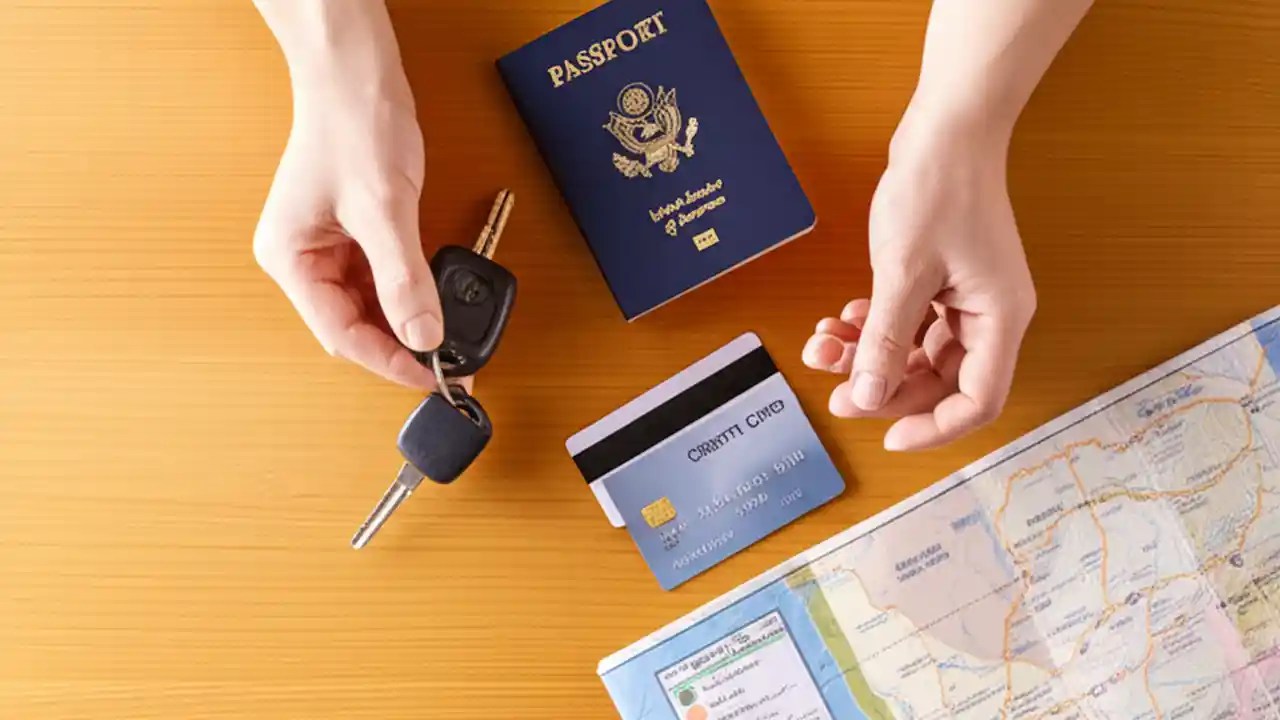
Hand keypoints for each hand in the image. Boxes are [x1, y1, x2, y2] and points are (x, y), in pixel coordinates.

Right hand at [252, 2, 439, 389]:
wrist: (358, 76)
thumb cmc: (352, 125)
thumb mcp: (383, 210)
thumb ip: (403, 279)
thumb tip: (424, 334)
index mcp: (290, 259)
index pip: (340, 334)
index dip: (388, 361)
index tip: (430, 378)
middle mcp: (303, 261)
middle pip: (353, 328)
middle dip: (401, 349)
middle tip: (449, 367)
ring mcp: (328, 250)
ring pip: (370, 310)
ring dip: (408, 327)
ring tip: (450, 343)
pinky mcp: (355, 238)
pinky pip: (382, 283)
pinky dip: (410, 298)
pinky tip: (438, 307)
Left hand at [803, 122, 1036, 450]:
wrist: (945, 128)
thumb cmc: (937, 190)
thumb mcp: (902, 273)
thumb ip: (884, 341)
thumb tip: (868, 397)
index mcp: (999, 319)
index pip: (977, 401)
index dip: (933, 427)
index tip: (885, 437)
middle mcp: (989, 316)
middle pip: (939, 382)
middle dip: (883, 387)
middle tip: (832, 389)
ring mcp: (967, 298)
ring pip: (916, 353)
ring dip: (870, 355)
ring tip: (822, 344)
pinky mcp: (943, 282)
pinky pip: (909, 324)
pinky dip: (875, 327)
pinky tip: (840, 318)